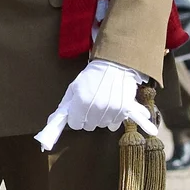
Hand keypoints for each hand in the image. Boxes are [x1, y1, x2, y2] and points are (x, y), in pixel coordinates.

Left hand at [35, 59, 155, 151]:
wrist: (116, 63)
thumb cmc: (93, 75)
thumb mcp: (75, 87)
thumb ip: (66, 106)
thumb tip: (53, 123)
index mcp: (81, 102)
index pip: (75, 124)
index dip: (76, 117)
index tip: (79, 110)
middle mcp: (96, 108)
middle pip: (89, 126)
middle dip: (89, 117)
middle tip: (92, 103)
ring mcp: (111, 110)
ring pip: (103, 125)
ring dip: (102, 117)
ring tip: (104, 102)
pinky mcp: (124, 110)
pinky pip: (118, 123)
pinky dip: (121, 120)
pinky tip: (136, 121)